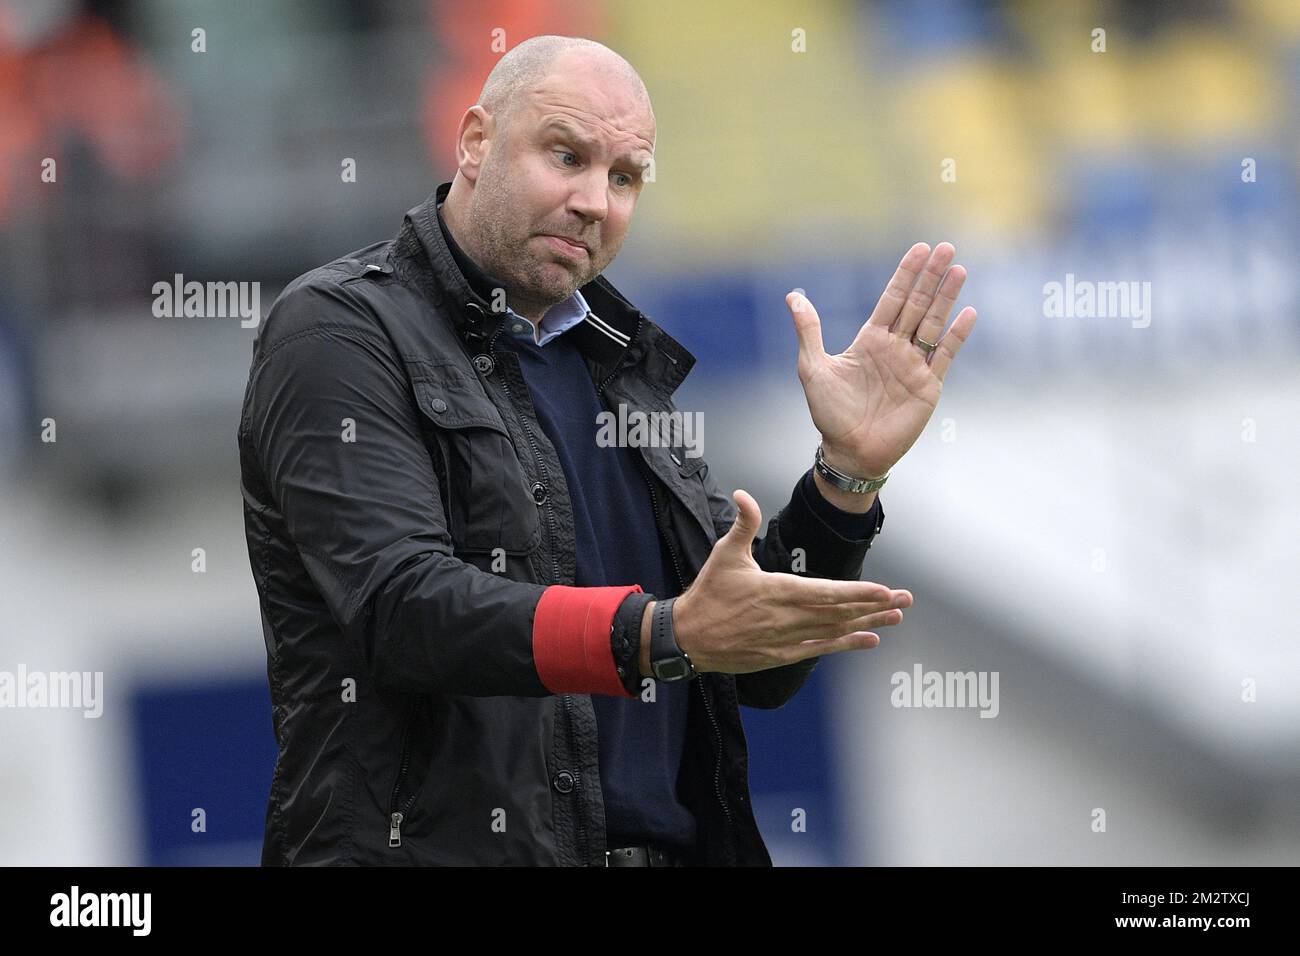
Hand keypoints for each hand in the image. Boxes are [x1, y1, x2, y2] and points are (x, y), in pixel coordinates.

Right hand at [643, 489, 912, 675]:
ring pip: (835, 631)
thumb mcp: (724, 554)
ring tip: (895, 617)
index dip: (858, 593)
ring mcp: (786, 639)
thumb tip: (744, 494)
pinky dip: (845, 645)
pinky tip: (868, 639)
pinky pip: (820, 649)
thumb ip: (742, 524)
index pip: (826, 592)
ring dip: (867, 624)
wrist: (688, 638)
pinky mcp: (781, 654)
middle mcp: (786, 618)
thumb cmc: (708, 594)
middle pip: (839, 612)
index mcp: (776, 591)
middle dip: (874, 606)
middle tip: (905, 601)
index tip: (884, 591)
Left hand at [786, 242, 977, 477]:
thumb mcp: (813, 368)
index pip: (892, 299)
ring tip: (960, 270)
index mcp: (870, 340)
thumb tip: (792, 297)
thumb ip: (809, 331)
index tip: (920, 248)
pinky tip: (968, 314)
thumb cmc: (830, 414)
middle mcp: (895, 348)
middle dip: (931, 276)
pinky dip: (956, 335)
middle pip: (917, 304)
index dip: (905, 274)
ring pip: (933, 323)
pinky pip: (944, 355)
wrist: (850, 452)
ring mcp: (914, 365)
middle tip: (946, 247)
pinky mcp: (928, 386)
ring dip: (946, 297)